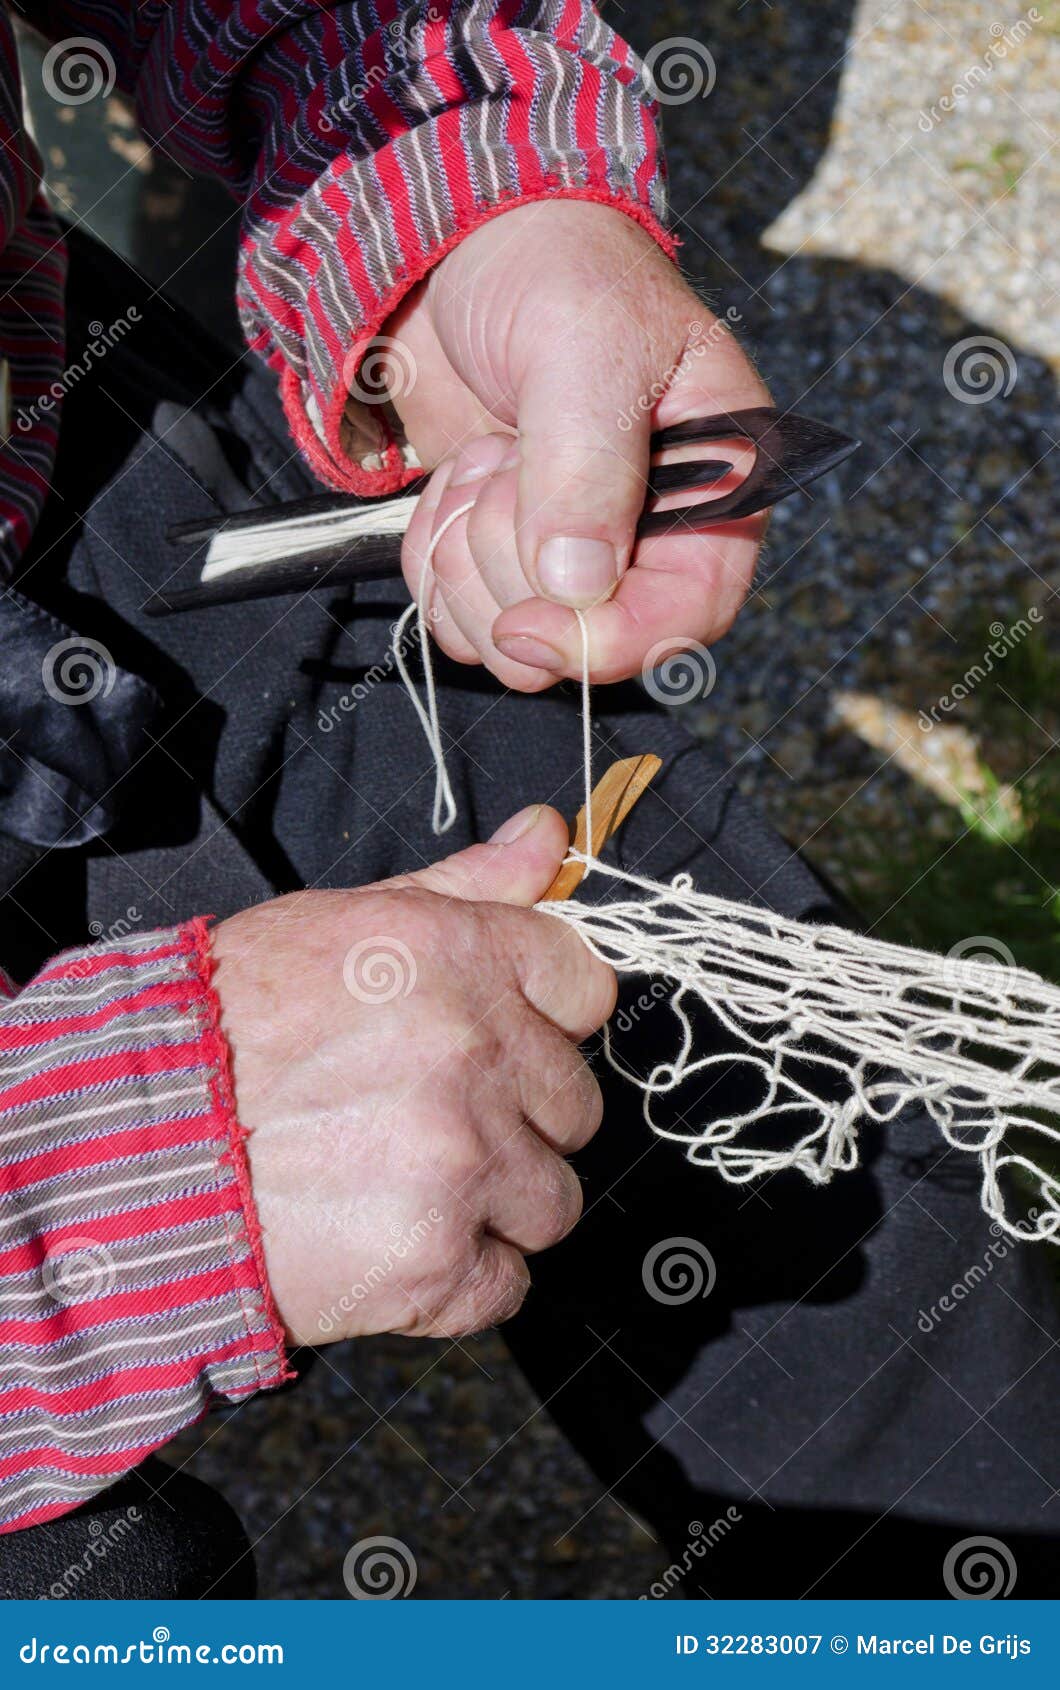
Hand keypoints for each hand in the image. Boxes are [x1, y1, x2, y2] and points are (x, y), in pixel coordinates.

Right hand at [210, 806, 614, 1345]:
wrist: (130, 1143)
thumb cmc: (228, 1024)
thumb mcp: (345, 923)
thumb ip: (465, 885)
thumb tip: (551, 833)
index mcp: (461, 959)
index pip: (587, 990)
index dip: (546, 1023)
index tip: (502, 1044)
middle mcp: (476, 1056)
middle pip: (575, 1105)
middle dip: (517, 1118)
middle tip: (427, 1119)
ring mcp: (461, 1164)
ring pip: (553, 1200)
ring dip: (496, 1203)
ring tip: (405, 1185)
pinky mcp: (433, 1263)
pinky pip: (506, 1284)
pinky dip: (459, 1279)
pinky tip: (393, 1243)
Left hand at [381, 200, 770, 688]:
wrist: (463, 241)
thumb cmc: (556, 266)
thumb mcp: (584, 344)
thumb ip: (586, 465)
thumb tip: (577, 584)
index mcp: (714, 486)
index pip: (686, 615)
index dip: (608, 641)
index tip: (530, 624)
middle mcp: (650, 536)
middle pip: (582, 637)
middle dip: (512, 558)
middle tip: (507, 456)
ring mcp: (570, 553)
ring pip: (509, 638)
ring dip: (466, 551)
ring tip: (485, 457)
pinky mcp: (501, 555)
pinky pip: (457, 616)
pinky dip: (431, 554)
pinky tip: (455, 479)